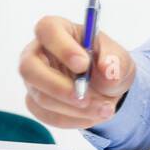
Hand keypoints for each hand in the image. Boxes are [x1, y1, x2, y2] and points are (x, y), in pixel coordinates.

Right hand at [19, 15, 135, 128]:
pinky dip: (72, 119)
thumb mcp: (120, 58)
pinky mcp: (36, 102)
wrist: (108, 87)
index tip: (83, 65)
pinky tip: (92, 115)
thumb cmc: (107, 63)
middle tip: (84, 98)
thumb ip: (115, 62)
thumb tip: (108, 71)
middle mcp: (38, 52)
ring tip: (103, 109)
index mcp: (58, 30)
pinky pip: (47, 115)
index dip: (62, 47)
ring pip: (40, 97)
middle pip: (29, 68)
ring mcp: (34, 79)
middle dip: (58, 87)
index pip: (47, 30)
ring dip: (73, 108)